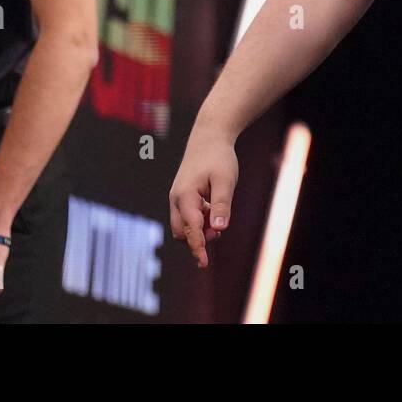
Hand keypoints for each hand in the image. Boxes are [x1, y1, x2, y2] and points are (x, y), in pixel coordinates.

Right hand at [169, 117, 239, 268]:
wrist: (209, 137)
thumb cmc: (218, 158)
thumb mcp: (225, 180)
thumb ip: (221, 205)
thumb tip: (219, 229)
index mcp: (184, 196)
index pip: (190, 229)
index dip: (198, 247)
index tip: (203, 264)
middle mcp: (176, 199)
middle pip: (182, 232)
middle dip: (199, 238)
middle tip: (219, 229)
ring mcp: (177, 198)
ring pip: (183, 226)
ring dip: (199, 229)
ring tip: (218, 217)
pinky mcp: (182, 197)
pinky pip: (187, 217)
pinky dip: (199, 220)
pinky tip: (213, 210)